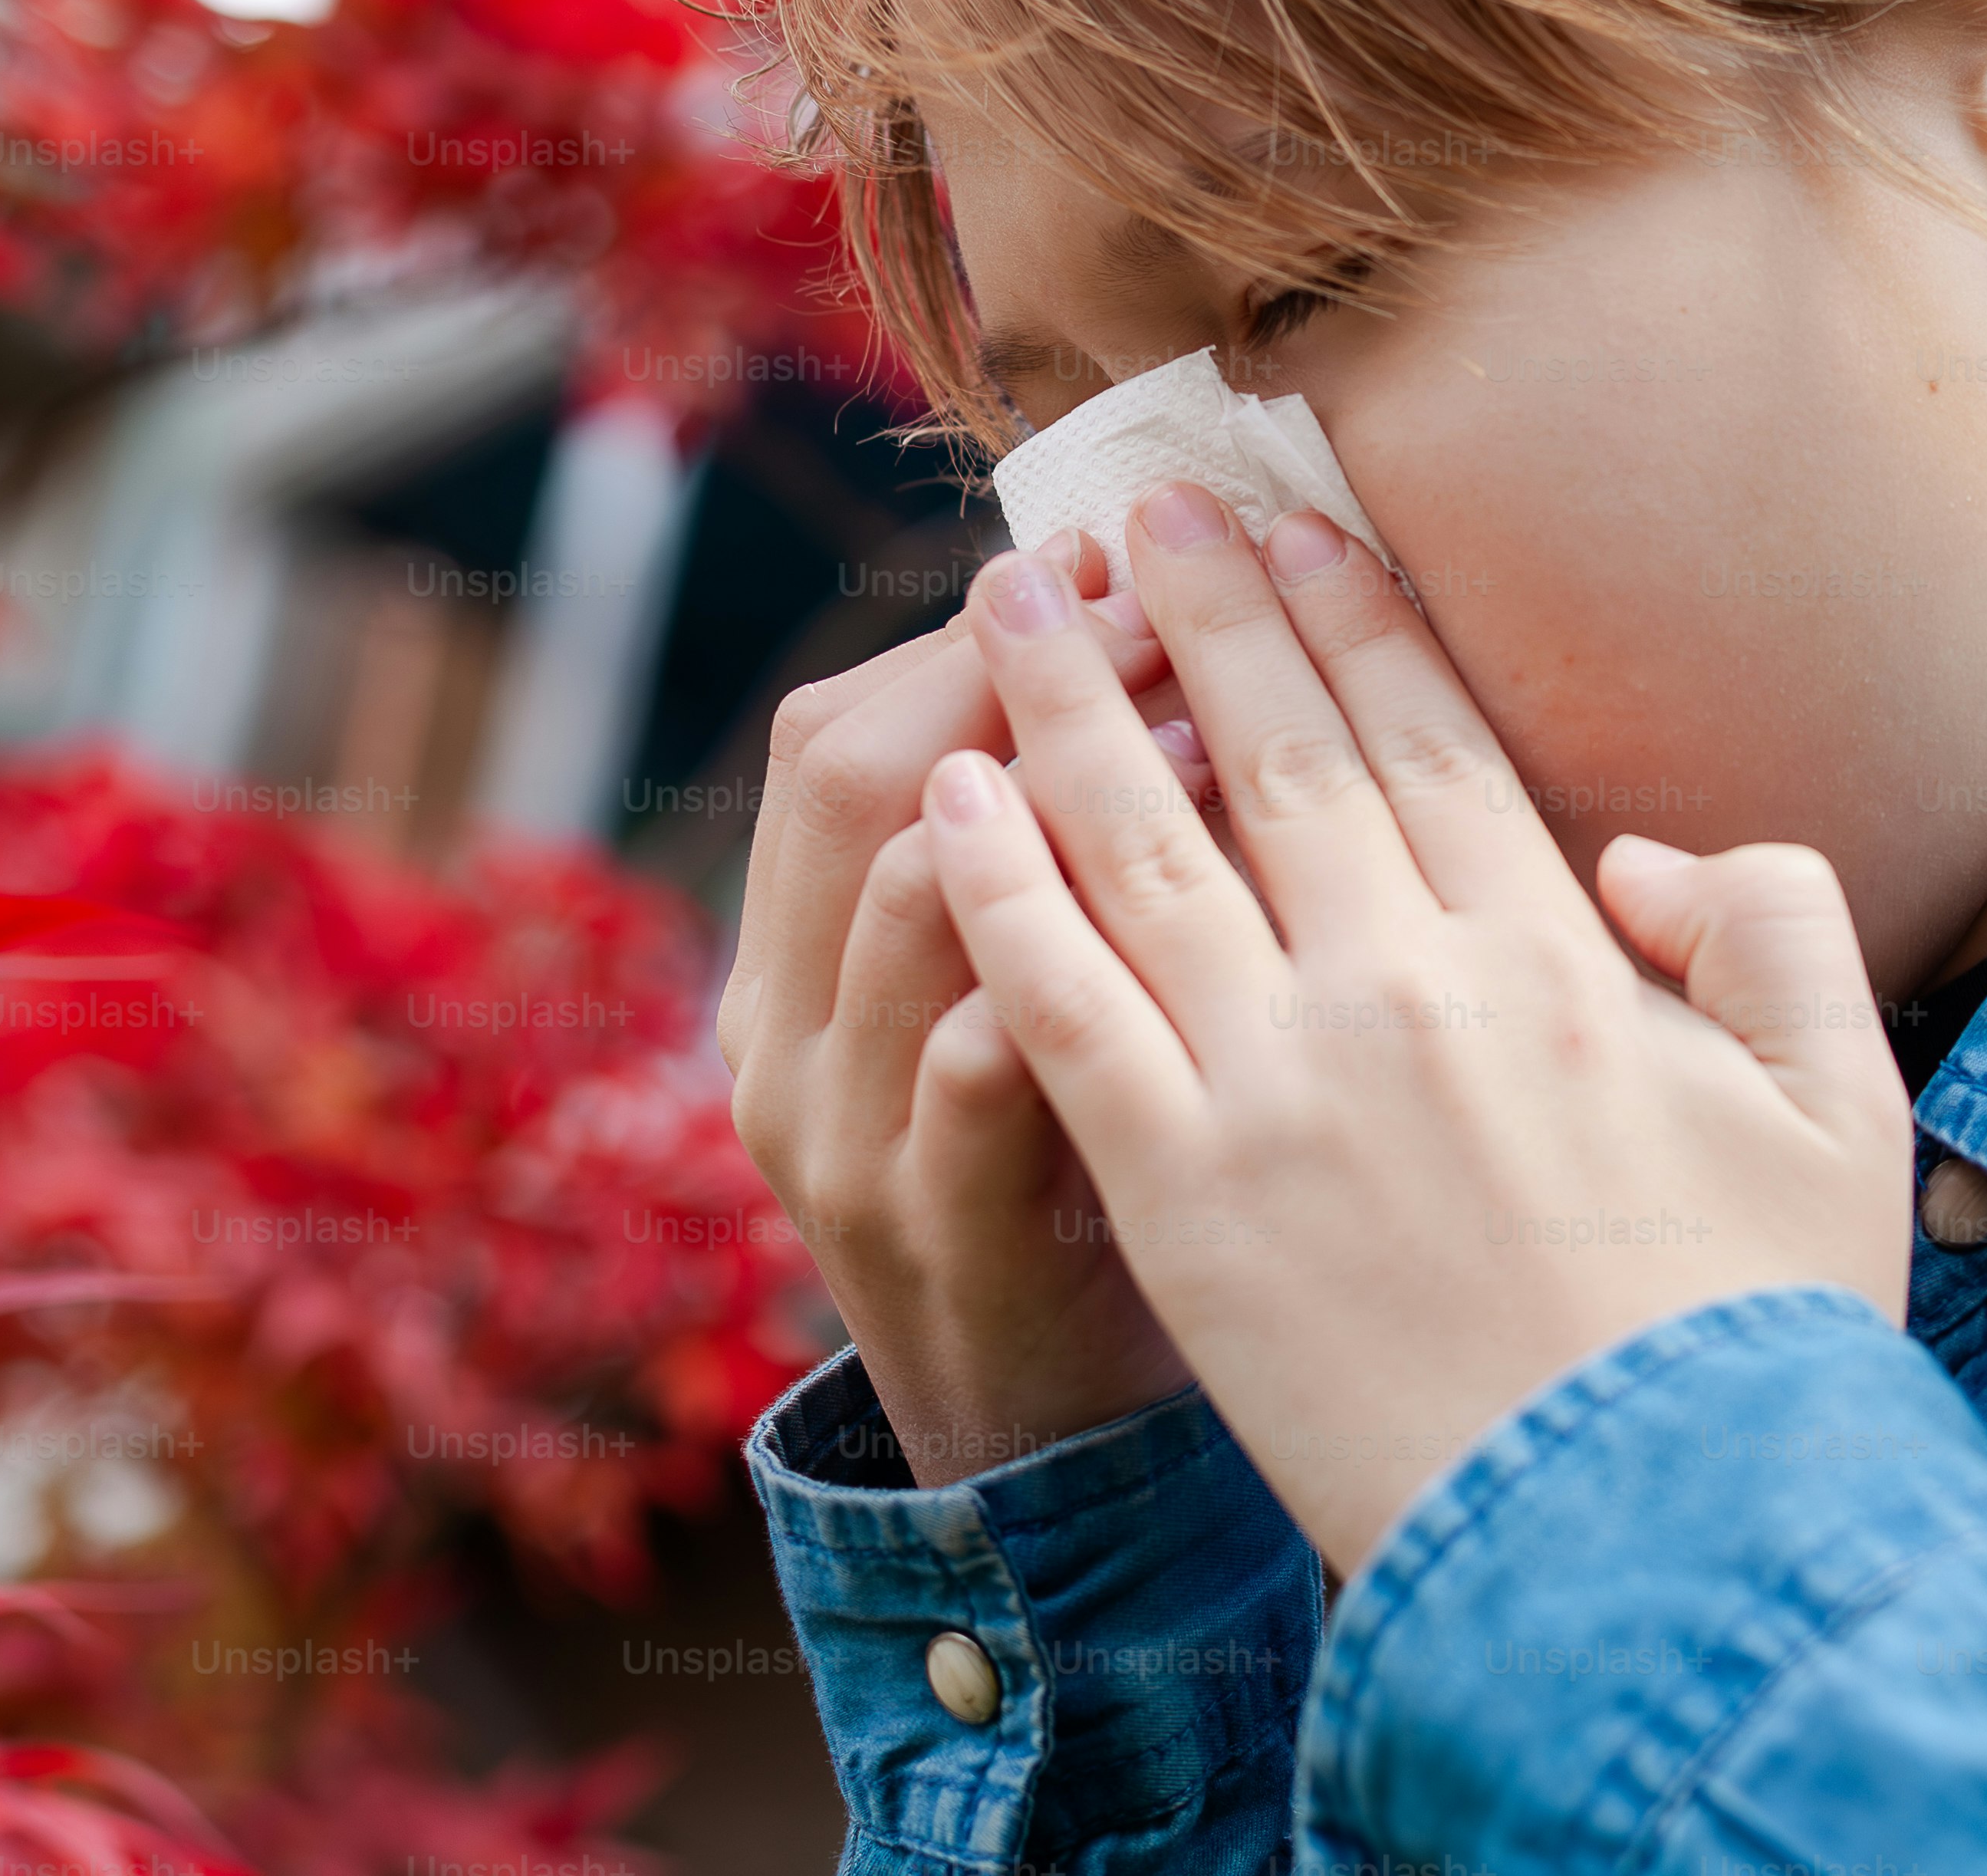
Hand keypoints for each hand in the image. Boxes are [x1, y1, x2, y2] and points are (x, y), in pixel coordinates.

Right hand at [718, 533, 1221, 1488]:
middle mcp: (785, 1029)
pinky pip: (964, 1080)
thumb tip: (1161, 619)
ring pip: (902, 908)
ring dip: (1056, 799)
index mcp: (798, 950)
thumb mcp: (1051, 985)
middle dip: (1011, 678)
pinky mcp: (933, 1234)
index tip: (1118, 552)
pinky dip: (1055, 975)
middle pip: (857, 784)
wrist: (1045, 1434)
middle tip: (1162, 605)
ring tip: (1201, 725)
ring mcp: (841, 1138)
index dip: (980, 635)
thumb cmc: (1083, 1159)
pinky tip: (1165, 916)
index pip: (849, 731)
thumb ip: (1064, 839)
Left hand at [922, 485, 1913, 1576]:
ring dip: (1066, 705)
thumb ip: (1770, 938)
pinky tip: (954, 797)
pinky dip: (1002, 890)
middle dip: (1199, 614)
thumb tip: (1651, 855)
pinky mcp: (1183, 1198)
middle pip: (1280, 756)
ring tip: (1009, 592)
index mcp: (1562, 960)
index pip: (1431, 743)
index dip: (1352, 623)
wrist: (1645, 1548)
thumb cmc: (1759, 1340)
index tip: (1293, 532)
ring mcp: (1282, 1089)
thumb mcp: (1843, 1111)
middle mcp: (1408, 990)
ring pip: (1148, 847)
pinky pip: (1065, 1010)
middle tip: (1132, 507)